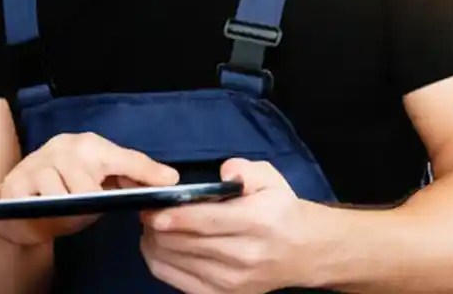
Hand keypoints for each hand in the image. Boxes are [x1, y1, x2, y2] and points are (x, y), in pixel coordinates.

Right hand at [0, 132, 179, 246]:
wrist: (18, 206)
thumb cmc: (65, 193)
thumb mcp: (99, 186)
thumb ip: (128, 181)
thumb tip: (168, 180)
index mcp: (86, 144)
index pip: (122, 156)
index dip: (146, 170)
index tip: (170, 181)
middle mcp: (62, 147)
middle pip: (91, 184)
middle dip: (92, 201)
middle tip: (86, 205)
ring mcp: (37, 163)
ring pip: (66, 195)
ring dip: (68, 208)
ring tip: (62, 208)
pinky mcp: (17, 182)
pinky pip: (41, 202)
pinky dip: (47, 211)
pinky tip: (44, 209)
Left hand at [138, 158, 317, 292]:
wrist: (305, 252)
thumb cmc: (280, 211)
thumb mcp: (270, 179)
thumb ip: (246, 169)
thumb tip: (225, 172)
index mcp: (256, 223)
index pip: (205, 221)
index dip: (174, 217)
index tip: (150, 209)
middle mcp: (244, 256)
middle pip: (185, 243)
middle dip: (157, 227)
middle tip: (147, 211)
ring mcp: (234, 282)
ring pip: (176, 262)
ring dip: (155, 243)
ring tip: (152, 227)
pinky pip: (176, 281)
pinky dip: (160, 262)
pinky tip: (160, 246)